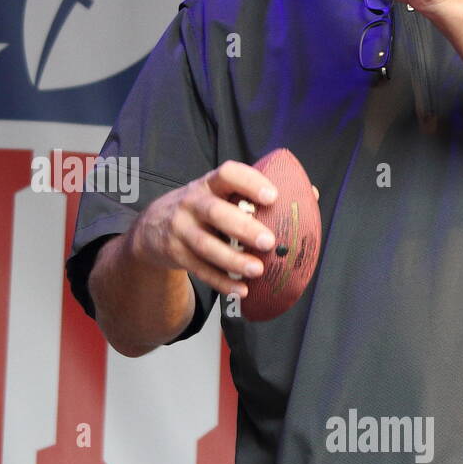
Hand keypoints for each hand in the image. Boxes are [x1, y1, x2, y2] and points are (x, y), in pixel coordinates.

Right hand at [129, 160, 311, 300]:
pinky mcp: (176, 254)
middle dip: (243, 227)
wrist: (152, 228)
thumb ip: (256, 194)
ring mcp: (181, 229)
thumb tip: (310, 194)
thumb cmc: (201, 208)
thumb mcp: (220, 194)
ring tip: (257, 270)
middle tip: (269, 241)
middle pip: (215, 212)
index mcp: (209, 184)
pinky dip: (220, 281)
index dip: (250, 183)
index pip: (228, 174)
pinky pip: (199, 270)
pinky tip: (240, 289)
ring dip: (232, 260)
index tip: (273, 196)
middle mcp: (192, 203)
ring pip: (206, 245)